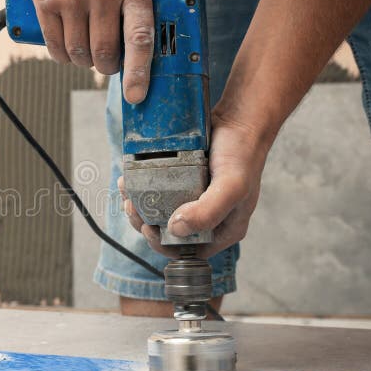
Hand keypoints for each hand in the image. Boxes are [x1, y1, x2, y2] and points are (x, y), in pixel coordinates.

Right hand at [23, 0, 162, 103]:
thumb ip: (152, 1)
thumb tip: (168, 36)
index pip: (139, 37)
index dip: (138, 71)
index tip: (136, 95)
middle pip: (104, 53)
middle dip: (107, 67)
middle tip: (108, 62)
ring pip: (78, 55)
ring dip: (84, 62)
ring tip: (87, 49)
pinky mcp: (47, 3)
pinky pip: (56, 48)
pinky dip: (63, 56)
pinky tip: (69, 48)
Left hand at [121, 112, 271, 258]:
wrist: (240, 119)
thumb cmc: (242, 154)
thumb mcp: (231, 187)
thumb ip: (207, 212)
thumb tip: (175, 229)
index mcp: (222, 229)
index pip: (187, 251)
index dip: (163, 245)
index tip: (148, 227)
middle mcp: (207, 218)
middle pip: (167, 233)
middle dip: (145, 223)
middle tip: (132, 206)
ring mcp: (193, 201)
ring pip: (159, 213)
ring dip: (139, 206)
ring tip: (128, 191)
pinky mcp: (182, 183)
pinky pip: (158, 192)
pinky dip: (142, 188)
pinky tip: (131, 180)